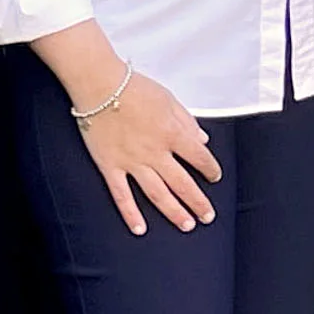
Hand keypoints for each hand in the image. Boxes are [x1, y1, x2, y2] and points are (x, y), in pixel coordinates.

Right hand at [77, 73, 220, 234]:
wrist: (98, 84)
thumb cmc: (134, 87)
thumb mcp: (168, 99)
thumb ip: (187, 121)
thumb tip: (202, 139)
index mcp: (172, 133)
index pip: (199, 157)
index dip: (211, 169)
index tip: (215, 177)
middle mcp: (155, 152)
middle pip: (182, 183)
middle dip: (198, 202)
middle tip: (208, 217)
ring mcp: (132, 162)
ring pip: (157, 194)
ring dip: (174, 212)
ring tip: (187, 225)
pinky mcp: (110, 166)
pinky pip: (122, 195)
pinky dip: (131, 214)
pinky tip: (140, 229)